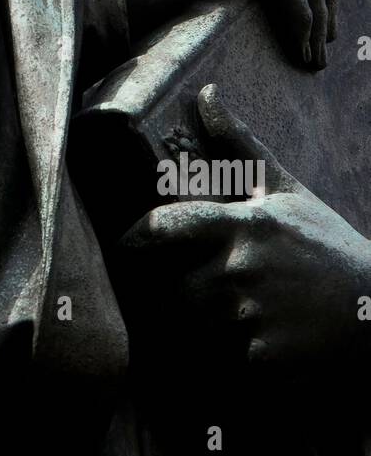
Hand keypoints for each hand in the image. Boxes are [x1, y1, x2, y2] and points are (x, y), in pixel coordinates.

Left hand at [117, 86, 370, 377]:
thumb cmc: (328, 246)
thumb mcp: (286, 193)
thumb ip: (240, 146)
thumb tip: (209, 95)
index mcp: (244, 225)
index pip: (167, 226)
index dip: (137, 237)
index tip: (126, 246)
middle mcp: (242, 269)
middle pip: (176, 286)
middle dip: (186, 291)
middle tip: (213, 293)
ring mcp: (251, 316)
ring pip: (195, 323)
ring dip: (207, 324)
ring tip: (246, 316)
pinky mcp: (261, 359)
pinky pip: (222, 357)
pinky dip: (233, 354)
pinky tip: (265, 341)